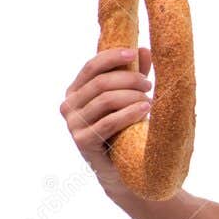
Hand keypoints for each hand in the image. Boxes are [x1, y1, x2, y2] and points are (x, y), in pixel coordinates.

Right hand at [59, 46, 153, 190]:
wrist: (122, 169)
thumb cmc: (125, 128)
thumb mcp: (128, 97)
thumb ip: (133, 74)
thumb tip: (143, 49)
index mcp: (76, 90)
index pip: (92, 66)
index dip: (112, 57)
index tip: (134, 54)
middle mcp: (69, 105)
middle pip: (101, 82)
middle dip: (129, 79)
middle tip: (148, 85)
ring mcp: (73, 124)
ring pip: (106, 100)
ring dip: (132, 96)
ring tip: (149, 100)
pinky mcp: (82, 141)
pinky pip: (108, 122)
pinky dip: (129, 113)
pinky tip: (145, 110)